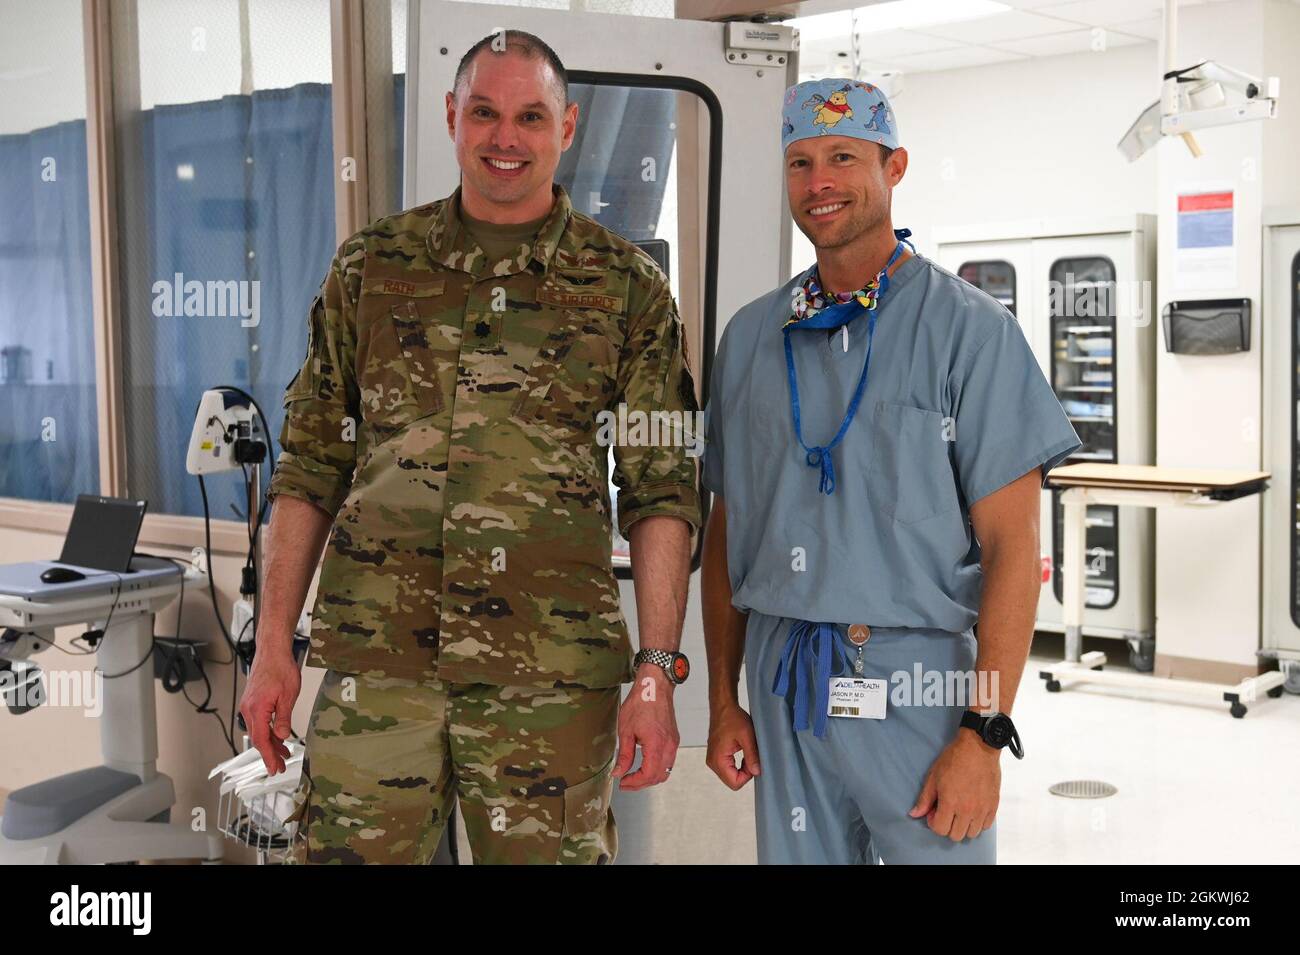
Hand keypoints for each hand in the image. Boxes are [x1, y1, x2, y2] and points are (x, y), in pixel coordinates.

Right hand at [239, 647, 300, 774]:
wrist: (272, 651)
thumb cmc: (281, 668)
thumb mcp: (288, 695)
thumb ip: (283, 718)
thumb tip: (282, 736)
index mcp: (256, 710)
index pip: (261, 740)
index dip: (268, 756)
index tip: (274, 768)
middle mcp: (248, 709)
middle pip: (259, 739)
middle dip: (270, 754)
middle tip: (281, 766)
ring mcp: (248, 705)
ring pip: (259, 731)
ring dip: (270, 743)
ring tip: (284, 753)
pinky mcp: (252, 701)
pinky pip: (259, 722)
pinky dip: (268, 731)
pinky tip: (278, 736)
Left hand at [612, 664, 678, 790]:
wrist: (654, 687)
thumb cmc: (641, 703)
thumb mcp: (625, 730)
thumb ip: (624, 754)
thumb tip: (619, 772)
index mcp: (656, 744)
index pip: (649, 774)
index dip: (635, 783)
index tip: (623, 782)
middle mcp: (668, 746)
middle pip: (659, 776)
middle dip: (642, 783)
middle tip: (626, 782)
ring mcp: (673, 743)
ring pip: (666, 771)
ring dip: (651, 777)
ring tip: (634, 776)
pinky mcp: (674, 739)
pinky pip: (669, 762)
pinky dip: (657, 768)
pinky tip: (645, 765)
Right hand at [706, 701, 760, 789]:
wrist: (723, 707)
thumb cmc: (733, 718)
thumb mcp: (747, 736)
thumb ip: (752, 756)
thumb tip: (756, 772)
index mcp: (718, 759)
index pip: (735, 783)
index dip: (747, 776)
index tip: (753, 761)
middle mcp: (712, 762)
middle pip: (732, 781)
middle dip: (745, 773)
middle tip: (751, 756)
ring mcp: (713, 759)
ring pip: (730, 776)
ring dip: (741, 768)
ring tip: (746, 752)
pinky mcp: (715, 756)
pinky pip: (727, 768)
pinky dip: (737, 765)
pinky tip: (742, 752)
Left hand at [908, 729, 1000, 840]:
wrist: (978, 748)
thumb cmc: (954, 759)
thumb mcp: (933, 777)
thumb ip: (924, 799)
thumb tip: (914, 814)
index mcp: (950, 803)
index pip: (940, 829)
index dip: (933, 822)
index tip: (934, 811)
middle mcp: (968, 810)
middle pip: (956, 835)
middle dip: (947, 826)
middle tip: (946, 810)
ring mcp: (982, 809)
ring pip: (972, 833)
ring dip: (963, 826)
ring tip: (959, 811)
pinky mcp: (993, 805)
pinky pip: (986, 826)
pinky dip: (978, 822)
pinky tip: (972, 810)